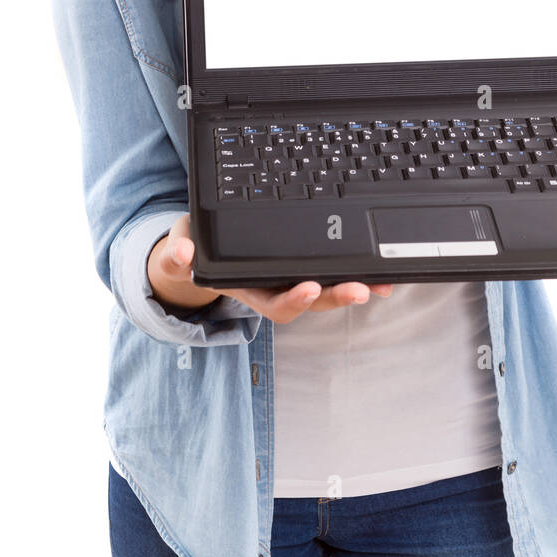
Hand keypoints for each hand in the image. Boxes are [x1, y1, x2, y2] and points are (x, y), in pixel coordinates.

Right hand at [148, 214, 392, 322]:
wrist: (195, 253)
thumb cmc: (190, 254)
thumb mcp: (175, 255)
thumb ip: (175, 257)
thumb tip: (181, 254)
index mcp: (247, 289)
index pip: (275, 303)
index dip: (294, 300)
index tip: (309, 288)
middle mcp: (274, 287)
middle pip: (311, 299)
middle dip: (336, 296)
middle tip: (361, 289)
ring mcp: (290, 276)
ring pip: (327, 286)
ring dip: (355, 284)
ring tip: (382, 282)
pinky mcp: (302, 262)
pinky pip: (331, 268)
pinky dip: (355, 267)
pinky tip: (379, 264)